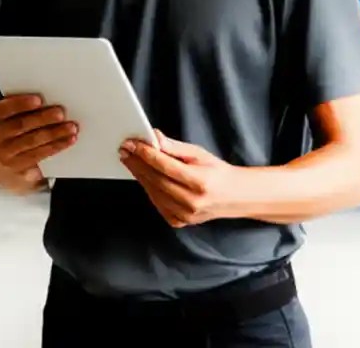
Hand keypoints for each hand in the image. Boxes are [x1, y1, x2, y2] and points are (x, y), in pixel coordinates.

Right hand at [0, 94, 77, 192]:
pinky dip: (57, 147)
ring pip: (33, 142)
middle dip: (43, 118)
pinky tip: (69, 141)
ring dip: (55, 134)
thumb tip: (48, 98)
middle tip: (61, 113)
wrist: (3, 169)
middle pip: (21, 126)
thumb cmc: (12, 136)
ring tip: (71, 127)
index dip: (21, 104)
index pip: (4, 109)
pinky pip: (41, 156)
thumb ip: (22, 110)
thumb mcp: (9, 121)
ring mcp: (6, 158)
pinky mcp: (20, 171)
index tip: (39, 100)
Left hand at [119, 130, 238, 227]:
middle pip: (156, 179)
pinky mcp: (179, 222)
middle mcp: (192, 201)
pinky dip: (148, 189)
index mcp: (199, 182)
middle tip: (125, 150)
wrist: (234, 197)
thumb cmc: (217, 173)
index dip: (146, 153)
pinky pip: (157, 203)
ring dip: (139, 176)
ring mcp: (184, 215)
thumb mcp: (200, 154)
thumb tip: (155, 138)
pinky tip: (143, 177)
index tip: (132, 143)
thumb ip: (175, 147)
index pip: (165, 166)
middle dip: (137, 163)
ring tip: (130, 161)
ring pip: (153, 193)